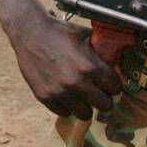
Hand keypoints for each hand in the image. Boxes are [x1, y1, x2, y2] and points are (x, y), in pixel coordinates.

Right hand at [8, 9, 122, 119]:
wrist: (30, 32)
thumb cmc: (59, 33)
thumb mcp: (86, 37)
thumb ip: (101, 53)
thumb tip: (117, 65)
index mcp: (90, 66)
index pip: (115, 88)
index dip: (114, 86)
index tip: (110, 85)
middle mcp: (76, 82)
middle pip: (104, 105)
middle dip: (104, 98)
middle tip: (98, 93)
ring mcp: (60, 92)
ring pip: (85, 114)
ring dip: (85, 106)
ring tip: (81, 97)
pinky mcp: (45, 97)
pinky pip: (64, 112)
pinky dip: (66, 106)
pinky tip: (65, 95)